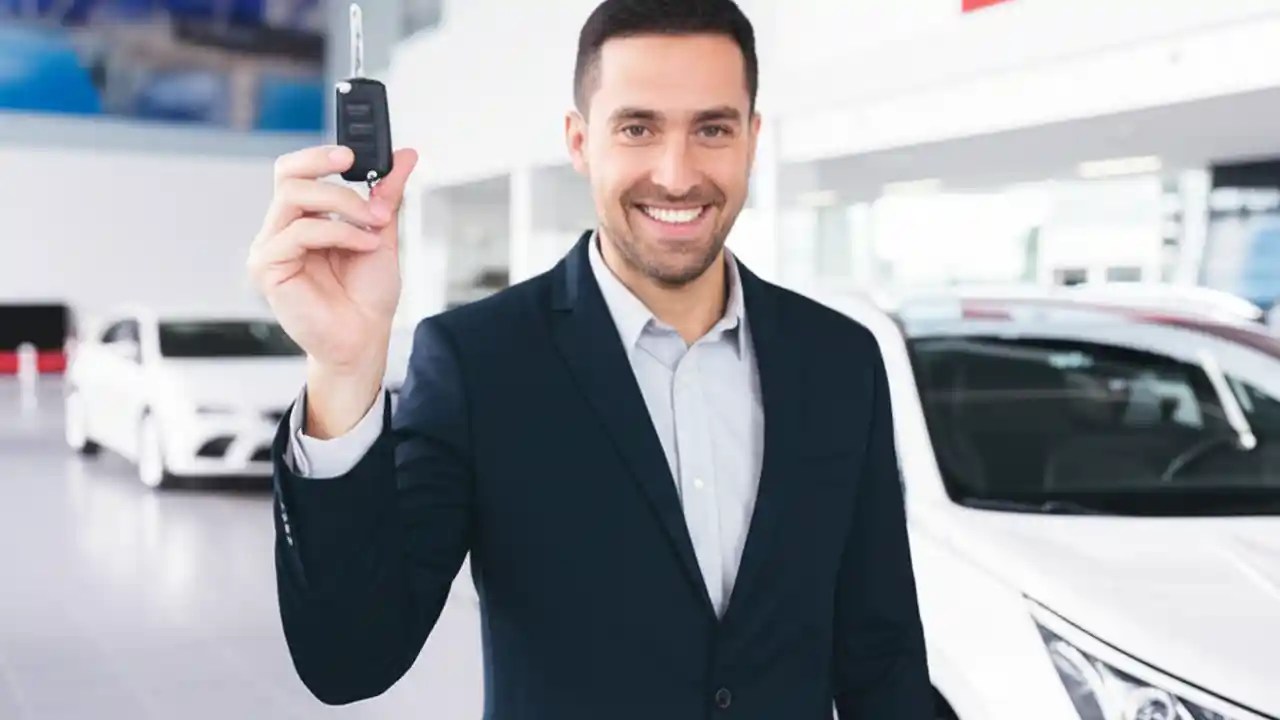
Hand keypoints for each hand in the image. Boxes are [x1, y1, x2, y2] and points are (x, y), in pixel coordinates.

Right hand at [247, 145, 418, 373]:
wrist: (365, 339)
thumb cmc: (367, 296)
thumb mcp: (382, 233)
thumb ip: (387, 194)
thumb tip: (404, 156)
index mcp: (304, 219)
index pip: (295, 171)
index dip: (318, 155)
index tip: (352, 154)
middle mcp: (282, 230)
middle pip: (287, 175)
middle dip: (329, 171)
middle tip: (361, 178)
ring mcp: (271, 248)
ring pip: (293, 196)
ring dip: (343, 204)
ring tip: (374, 225)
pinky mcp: (267, 268)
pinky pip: (299, 232)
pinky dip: (338, 232)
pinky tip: (362, 245)